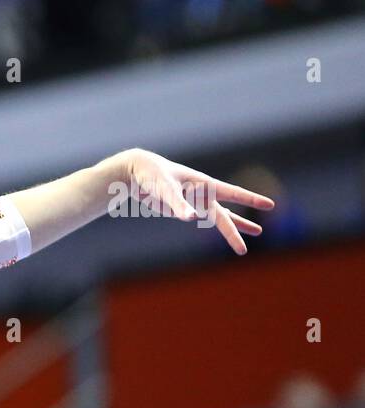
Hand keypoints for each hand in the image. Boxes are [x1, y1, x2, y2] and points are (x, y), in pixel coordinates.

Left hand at [120, 148, 275, 254]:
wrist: (137, 172)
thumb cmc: (153, 176)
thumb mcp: (165, 188)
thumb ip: (178, 203)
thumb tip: (192, 219)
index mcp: (203, 184)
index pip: (232, 193)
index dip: (250, 199)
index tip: (270, 205)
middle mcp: (202, 194)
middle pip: (224, 214)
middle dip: (238, 227)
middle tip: (259, 234)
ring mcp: (193, 202)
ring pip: (217, 218)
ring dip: (233, 228)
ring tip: (254, 235)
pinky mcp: (182, 208)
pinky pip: (201, 218)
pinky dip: (214, 225)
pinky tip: (227, 230)